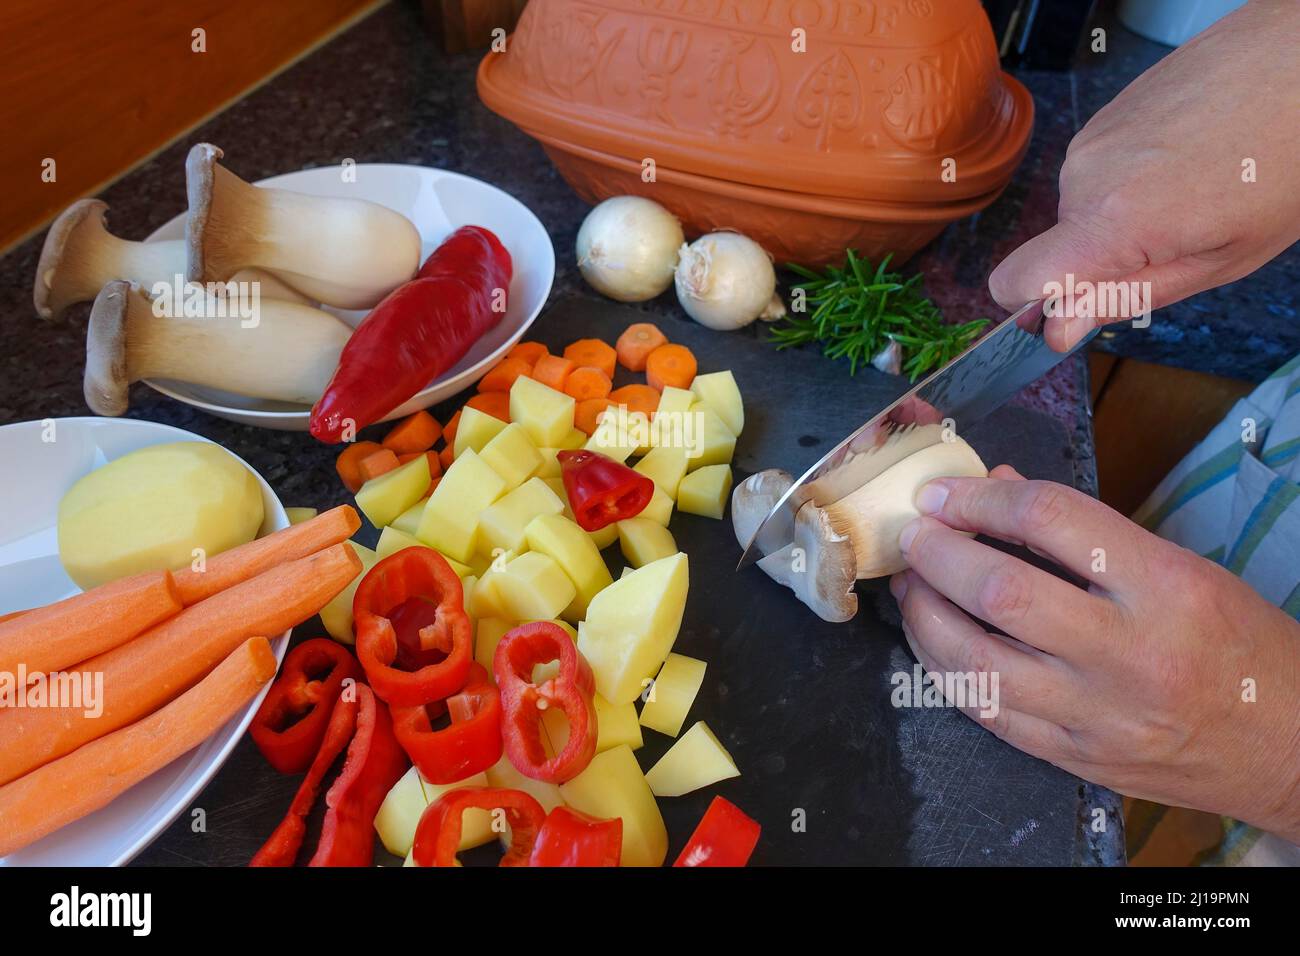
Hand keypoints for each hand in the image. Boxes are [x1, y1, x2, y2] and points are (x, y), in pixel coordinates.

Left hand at [890, 467, 1299, 840]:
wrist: (1290, 749)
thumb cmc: (1242, 647)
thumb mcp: (1184, 568)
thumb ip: (1086, 530)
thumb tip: (999, 485)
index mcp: (1166, 588)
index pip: (1053, 519)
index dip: (984, 497)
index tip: (945, 493)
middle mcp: (1129, 653)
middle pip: (1001, 593)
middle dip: (939, 555)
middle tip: (914, 535)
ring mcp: (1097, 715)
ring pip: (976, 662)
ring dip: (925, 615)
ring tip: (912, 585)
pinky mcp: (1074, 759)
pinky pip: (987, 713)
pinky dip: (945, 670)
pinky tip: (931, 640)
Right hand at [989, 0, 1299, 350]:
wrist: (1297, 59)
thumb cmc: (1286, 156)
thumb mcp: (1221, 259)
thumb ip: (1129, 296)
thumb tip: (1059, 331)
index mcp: (1113, 221)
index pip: (1013, 282)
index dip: (1034, 307)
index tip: (1077, 309)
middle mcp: (1085, 176)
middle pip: (1060, 248)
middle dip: (1108, 257)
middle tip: (1183, 235)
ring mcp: (1092, 140)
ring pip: (1084, 209)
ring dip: (1127, 214)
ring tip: (1194, 188)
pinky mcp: (1104, 116)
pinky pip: (1099, 172)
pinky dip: (1135, 178)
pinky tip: (1187, 160)